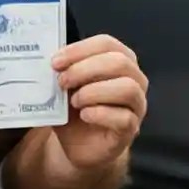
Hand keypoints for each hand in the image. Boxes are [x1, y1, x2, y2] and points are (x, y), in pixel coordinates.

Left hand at [50, 34, 147, 170]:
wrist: (78, 144)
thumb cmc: (74, 109)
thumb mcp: (64, 86)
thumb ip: (62, 71)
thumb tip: (52, 60)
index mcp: (119, 60)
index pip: (107, 43)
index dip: (80, 49)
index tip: (56, 62)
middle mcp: (134, 80)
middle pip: (119, 62)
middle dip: (85, 69)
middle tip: (62, 81)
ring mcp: (136, 105)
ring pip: (127, 88)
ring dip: (94, 92)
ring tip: (74, 101)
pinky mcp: (131, 129)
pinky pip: (124, 118)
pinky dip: (100, 114)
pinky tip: (84, 115)